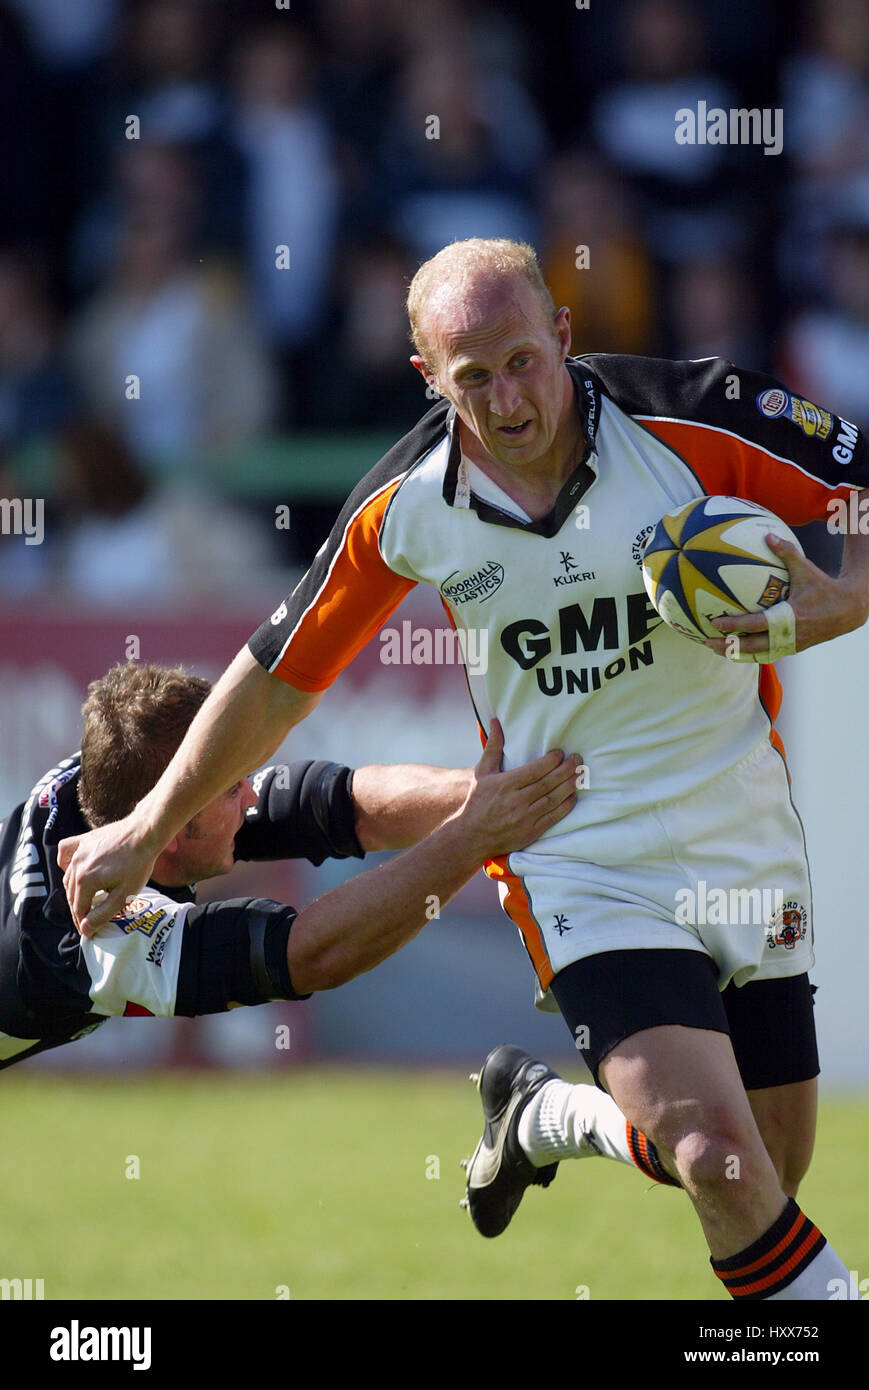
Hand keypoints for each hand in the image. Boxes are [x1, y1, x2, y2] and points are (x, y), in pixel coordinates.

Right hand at [58, 816, 159, 936]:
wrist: (145, 833)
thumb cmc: (138, 863)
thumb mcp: (124, 895)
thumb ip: (103, 913)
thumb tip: (86, 928)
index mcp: (85, 881)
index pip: (78, 909)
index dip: (84, 924)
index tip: (90, 933)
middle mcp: (76, 866)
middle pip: (72, 895)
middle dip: (79, 911)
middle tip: (88, 922)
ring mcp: (78, 851)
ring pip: (69, 878)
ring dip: (75, 893)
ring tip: (85, 902)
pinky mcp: (84, 840)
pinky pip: (66, 853)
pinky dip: (66, 864)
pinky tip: (74, 871)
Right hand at [457, 719, 582, 857]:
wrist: (472, 835)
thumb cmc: (478, 801)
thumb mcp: (483, 772)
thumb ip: (493, 747)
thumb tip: (496, 722)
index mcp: (505, 785)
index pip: (534, 770)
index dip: (551, 760)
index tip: (560, 753)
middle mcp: (516, 801)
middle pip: (547, 783)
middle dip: (566, 770)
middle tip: (577, 759)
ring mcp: (524, 818)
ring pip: (553, 799)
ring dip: (569, 786)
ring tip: (580, 774)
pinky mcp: (530, 832)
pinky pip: (553, 817)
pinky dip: (565, 806)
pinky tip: (573, 796)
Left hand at [703, 533, 867, 659]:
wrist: (848, 610)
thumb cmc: (824, 587)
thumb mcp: (806, 569)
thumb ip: (786, 552)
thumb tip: (767, 534)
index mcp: (789, 617)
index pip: (755, 625)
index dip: (734, 626)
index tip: (715, 622)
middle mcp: (787, 635)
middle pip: (750, 647)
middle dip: (727, 646)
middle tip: (706, 641)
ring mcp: (789, 645)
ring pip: (757, 656)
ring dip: (735, 653)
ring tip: (716, 649)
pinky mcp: (792, 649)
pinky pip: (766, 655)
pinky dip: (749, 654)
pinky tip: (735, 649)